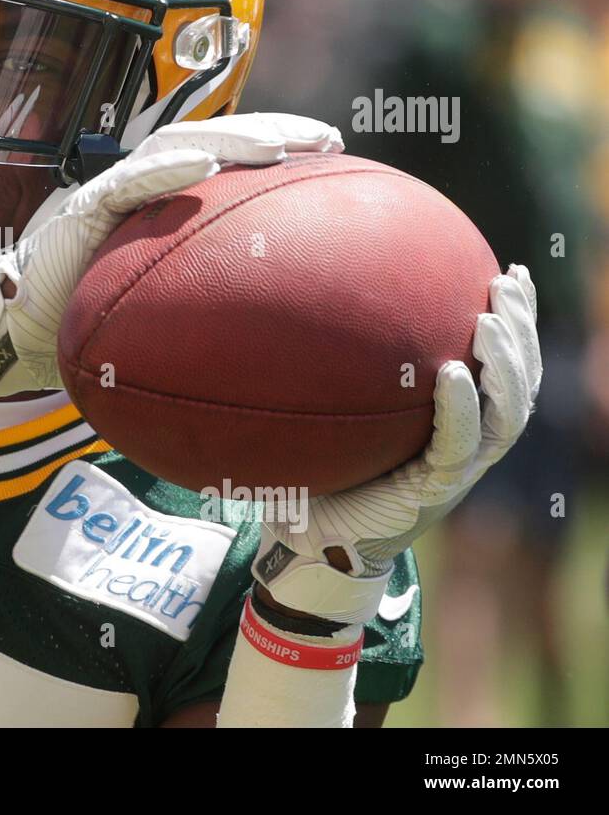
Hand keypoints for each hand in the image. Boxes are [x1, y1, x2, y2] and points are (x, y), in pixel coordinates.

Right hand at [0, 113, 345, 397]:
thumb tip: (279, 344)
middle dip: (271, 132)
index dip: (278, 148)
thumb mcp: (161, 311)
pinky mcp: (81, 209)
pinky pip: (127, 183)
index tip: (333, 152)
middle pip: (212, 141)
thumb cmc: (89, 325)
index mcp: (165, 205)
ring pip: (175, 147)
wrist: (18, 332)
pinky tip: (204, 166)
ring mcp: (111, 192)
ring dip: (228, 141)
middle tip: (328, 138)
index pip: (226, 162)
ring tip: (278, 146)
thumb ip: (204, 302)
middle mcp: (142, 189)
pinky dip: (164, 172)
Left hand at [253, 264, 542, 625]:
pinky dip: (461, 411)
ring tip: (490, 321)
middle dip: (522, 331)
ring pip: (506, 415)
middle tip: (509, 281)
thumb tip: (292, 296)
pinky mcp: (432, 493)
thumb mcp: (332, 414)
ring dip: (506, 366)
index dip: (517, 326)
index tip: (510, 272)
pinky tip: (455, 375)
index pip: (500, 371)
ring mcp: (454, 472)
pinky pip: (458, 447)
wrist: (306, 541)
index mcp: (450, 427)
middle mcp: (464, 447)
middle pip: (517, 385)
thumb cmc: (316, 473)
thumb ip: (332, 368)